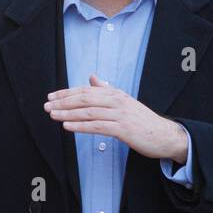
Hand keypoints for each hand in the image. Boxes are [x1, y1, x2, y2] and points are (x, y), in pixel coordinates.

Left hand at [45, 75, 187, 163]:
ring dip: (68, 113)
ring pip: (88, 112)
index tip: (51, 96)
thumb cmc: (142, 120)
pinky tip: (68, 126)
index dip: (67, 93)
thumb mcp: (124, 101)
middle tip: (47, 105)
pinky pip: (97, 126)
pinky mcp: (123, 129)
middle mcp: (116, 101)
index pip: (86, 90)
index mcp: (115, 93)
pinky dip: (80, 125)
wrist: (165, 135)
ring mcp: (120, 114)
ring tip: (53, 115)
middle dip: (63, 102)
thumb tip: (92, 77)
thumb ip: (106, 89)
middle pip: (84, 98)